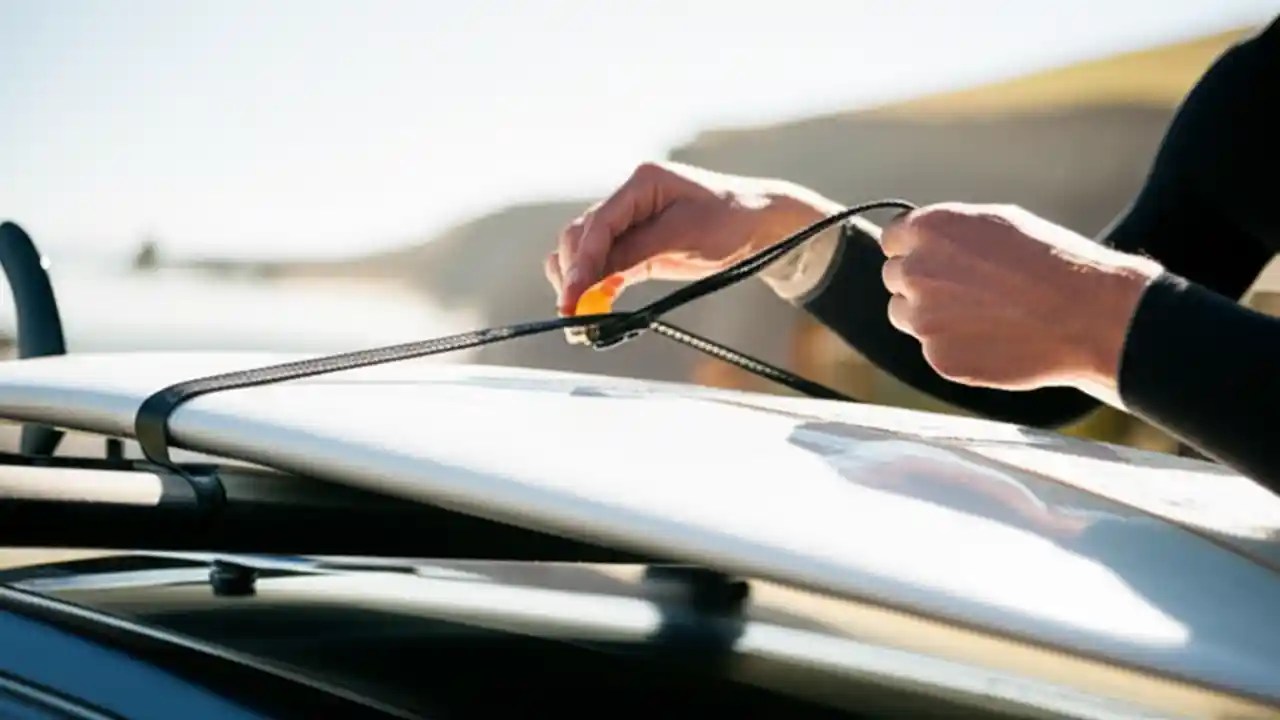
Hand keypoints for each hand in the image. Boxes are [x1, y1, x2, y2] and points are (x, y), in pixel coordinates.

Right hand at [546, 161, 842, 314]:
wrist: (760, 225)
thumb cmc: (730, 221)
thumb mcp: (685, 237)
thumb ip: (637, 254)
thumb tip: (595, 279)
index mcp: (641, 183)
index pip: (598, 223)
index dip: (582, 262)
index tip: (573, 295)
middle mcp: (628, 198)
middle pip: (581, 235)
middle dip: (572, 273)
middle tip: (572, 312)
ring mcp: (629, 221)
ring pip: (585, 250)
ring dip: (576, 281)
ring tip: (577, 315)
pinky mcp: (635, 244)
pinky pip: (603, 263)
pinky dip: (593, 284)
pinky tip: (591, 306)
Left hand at [879, 202, 1161, 397]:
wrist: (1085, 314)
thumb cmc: (1051, 262)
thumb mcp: (997, 223)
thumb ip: (950, 234)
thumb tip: (927, 244)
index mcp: (928, 229)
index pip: (893, 240)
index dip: (915, 249)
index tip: (935, 259)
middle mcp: (916, 271)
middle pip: (895, 278)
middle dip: (921, 282)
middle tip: (963, 289)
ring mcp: (923, 318)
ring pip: (905, 315)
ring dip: (929, 315)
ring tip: (981, 314)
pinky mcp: (938, 356)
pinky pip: (933, 349)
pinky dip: (955, 346)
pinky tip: (993, 338)